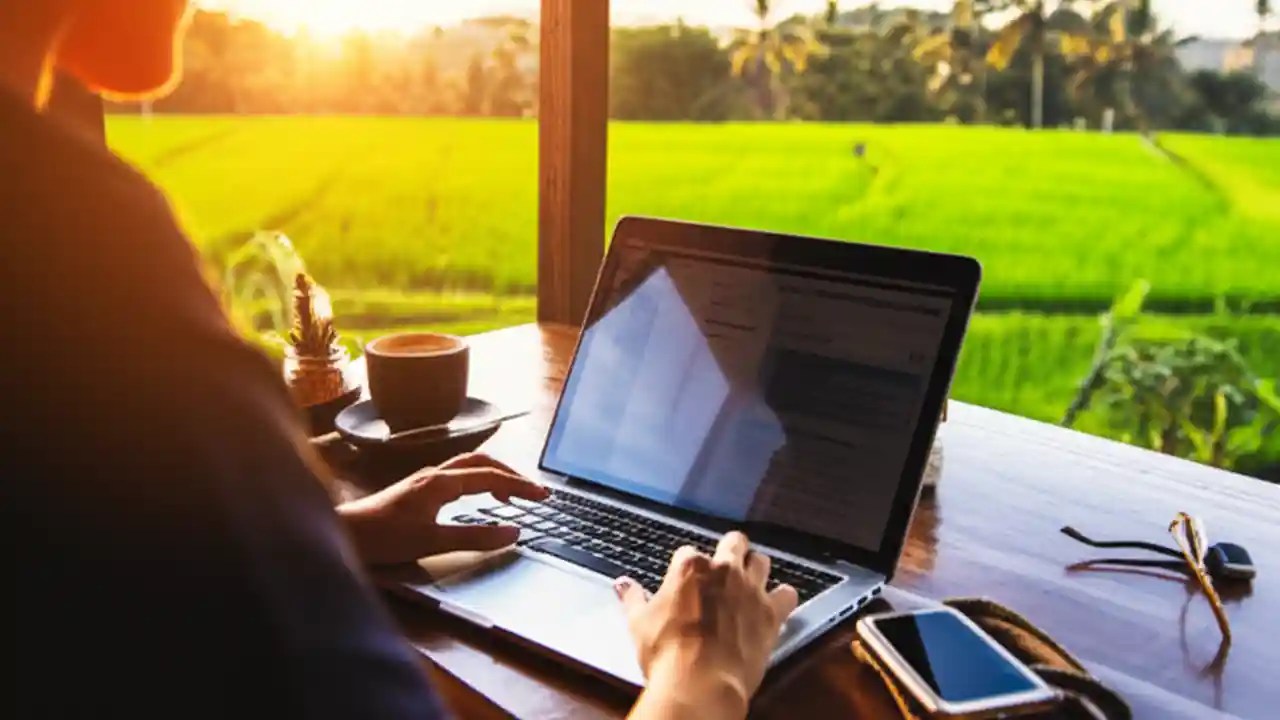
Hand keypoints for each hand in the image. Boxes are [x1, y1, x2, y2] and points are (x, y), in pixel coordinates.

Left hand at [338, 452, 547, 564]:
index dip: (520, 485)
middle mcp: (434, 475)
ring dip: (494, 475)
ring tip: (512, 494)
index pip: (491, 476)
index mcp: (441, 482)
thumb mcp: (433, 541)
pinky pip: (457, 476)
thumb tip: (513, 533)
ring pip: (468, 467)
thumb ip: (475, 537)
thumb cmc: (383, 537)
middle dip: (511, 475)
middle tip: (533, 493)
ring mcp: (424, 480)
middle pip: (482, 463)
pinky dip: (478, 482)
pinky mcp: (417, 490)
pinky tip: (478, 499)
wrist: (344, 534)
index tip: (543, 496)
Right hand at [617, 532, 797, 719]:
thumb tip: (622, 584)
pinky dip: (782, 597)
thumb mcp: (639, 624)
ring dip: (755, 568)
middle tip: (725, 564)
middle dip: (730, 549)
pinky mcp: (771, 613)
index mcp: (689, 568)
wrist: (701, 683)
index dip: (685, 567)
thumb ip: (633, 599)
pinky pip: (787, 594)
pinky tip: (777, 603)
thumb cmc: (666, 652)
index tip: (684, 581)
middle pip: (734, 542)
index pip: (687, 552)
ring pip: (762, 561)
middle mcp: (724, 570)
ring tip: (750, 581)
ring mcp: (751, 590)